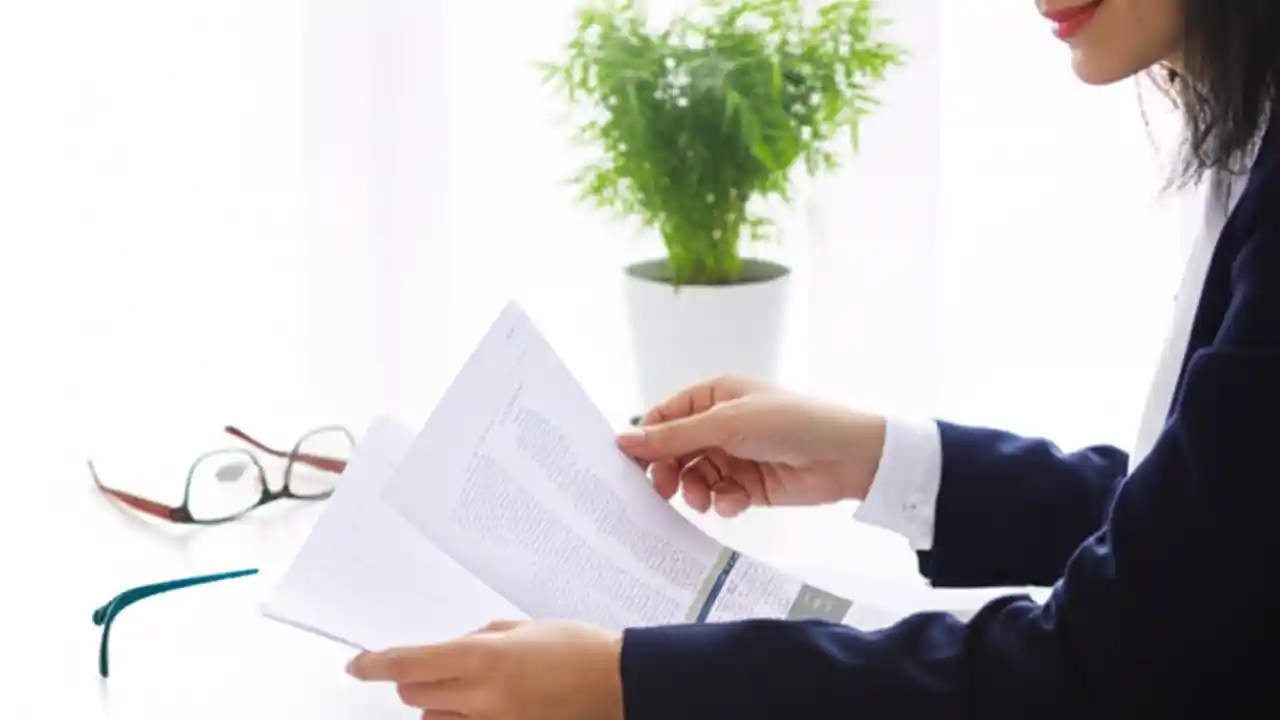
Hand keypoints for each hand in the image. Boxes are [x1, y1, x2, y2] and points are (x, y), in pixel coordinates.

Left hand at [346, 620, 622, 719]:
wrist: (617, 684)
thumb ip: (479, 638)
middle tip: (439, 666)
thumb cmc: (576, 647)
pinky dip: (463, 718)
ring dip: (441, 702)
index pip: (408, 664)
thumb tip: (448, 652)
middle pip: (415, 695)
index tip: (357, 665)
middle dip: (416, 680)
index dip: (375, 665)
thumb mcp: (522, 629)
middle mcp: (479, 697)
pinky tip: (488, 702)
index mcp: (481, 657)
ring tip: (476, 686)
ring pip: (436, 719)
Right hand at [617, 376, 886, 517]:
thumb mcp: (725, 424)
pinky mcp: (750, 484)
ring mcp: (735, 455)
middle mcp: (721, 424)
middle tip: (663, 490)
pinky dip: (723, 502)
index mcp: (714, 396)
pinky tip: (736, 502)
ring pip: (695, 477)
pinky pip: (720, 496)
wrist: (845, 456)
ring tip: (704, 498)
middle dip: (668, 471)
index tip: (629, 465)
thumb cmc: (789, 422)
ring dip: (695, 490)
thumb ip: (674, 436)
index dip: (646, 440)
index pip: (665, 417)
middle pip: (675, 451)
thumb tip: (624, 438)